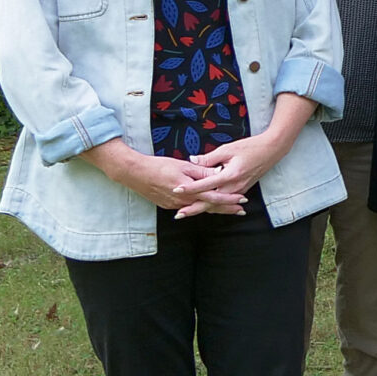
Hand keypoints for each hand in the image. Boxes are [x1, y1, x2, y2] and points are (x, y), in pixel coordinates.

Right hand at [83, 140, 243, 216]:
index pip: (214, 197)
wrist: (134, 173)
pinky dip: (200, 207)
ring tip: (230, 210)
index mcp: (189, 190)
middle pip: (209, 207)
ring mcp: (175, 206)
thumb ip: (202, 171)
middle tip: (242, 210)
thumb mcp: (183, 165)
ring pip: (199, 209)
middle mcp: (183, 202)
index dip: (229, 199)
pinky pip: (189, 208)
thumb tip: (219, 173)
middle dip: (226, 209)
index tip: (243, 200)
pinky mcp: (168, 206)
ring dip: (215, 209)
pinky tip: (208, 207)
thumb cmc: (159, 166)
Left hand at [168, 129, 291, 215]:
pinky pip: (225, 201)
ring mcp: (239, 190)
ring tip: (188, 213)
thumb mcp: (227, 149)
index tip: (176, 190)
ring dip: (202, 209)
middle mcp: (234, 186)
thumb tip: (192, 160)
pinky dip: (214, 206)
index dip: (190, 188)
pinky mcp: (242, 190)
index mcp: (230, 175)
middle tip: (178, 214)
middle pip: (211, 201)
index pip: (205, 184)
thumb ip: (209, 158)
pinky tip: (205, 208)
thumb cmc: (251, 147)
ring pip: (218, 204)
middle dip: (194, 208)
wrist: (272, 150)